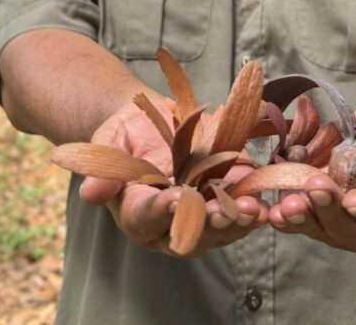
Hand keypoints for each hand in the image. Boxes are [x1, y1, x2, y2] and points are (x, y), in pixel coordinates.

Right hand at [78, 101, 269, 256]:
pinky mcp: (220, 200)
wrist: (146, 123)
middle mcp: (169, 223)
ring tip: (252, 209)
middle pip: (190, 231)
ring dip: (237, 220)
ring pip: (219, 227)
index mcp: (135, 212)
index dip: (162, 210)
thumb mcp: (106, 143)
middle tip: (226, 213)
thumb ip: (103, 169)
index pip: (148, 217)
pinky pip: (238, 208)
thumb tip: (90, 193)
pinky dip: (251, 204)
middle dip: (209, 222)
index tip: (176, 198)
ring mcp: (197, 215)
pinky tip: (265, 198)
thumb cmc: (121, 136)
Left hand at [268, 115, 355, 252]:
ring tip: (282, 205)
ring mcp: (344, 221)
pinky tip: (264, 207)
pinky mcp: (320, 209)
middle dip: (329, 211)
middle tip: (314, 189)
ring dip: (300, 217)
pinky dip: (281, 213)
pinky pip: (300, 217)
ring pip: (321, 227)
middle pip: (350, 229)